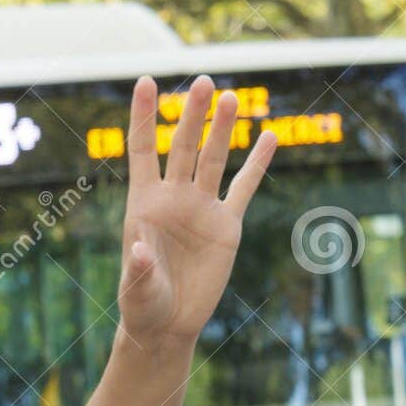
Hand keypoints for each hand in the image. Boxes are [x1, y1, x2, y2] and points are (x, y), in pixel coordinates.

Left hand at [117, 74, 277, 347]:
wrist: (169, 324)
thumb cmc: (143, 305)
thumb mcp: (136, 289)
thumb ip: (138, 269)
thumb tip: (139, 250)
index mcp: (144, 203)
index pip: (144, 149)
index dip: (145, 116)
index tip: (146, 81)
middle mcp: (173, 197)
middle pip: (184, 146)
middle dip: (192, 114)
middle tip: (203, 81)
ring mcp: (201, 208)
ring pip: (214, 159)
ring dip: (222, 128)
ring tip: (230, 96)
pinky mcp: (226, 225)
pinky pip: (244, 188)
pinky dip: (256, 163)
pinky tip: (269, 136)